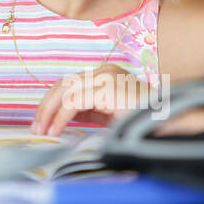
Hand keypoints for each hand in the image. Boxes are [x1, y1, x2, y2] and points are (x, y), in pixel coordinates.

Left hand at [31, 64, 148, 136]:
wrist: (167, 120)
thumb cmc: (142, 119)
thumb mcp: (109, 113)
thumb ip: (88, 111)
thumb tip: (62, 118)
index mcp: (105, 73)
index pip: (69, 83)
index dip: (51, 102)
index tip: (42, 121)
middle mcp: (103, 71)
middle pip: (63, 84)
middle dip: (46, 107)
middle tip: (36, 128)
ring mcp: (105, 77)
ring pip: (65, 92)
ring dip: (49, 113)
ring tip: (42, 132)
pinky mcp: (106, 88)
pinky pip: (74, 103)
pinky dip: (60, 118)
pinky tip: (56, 131)